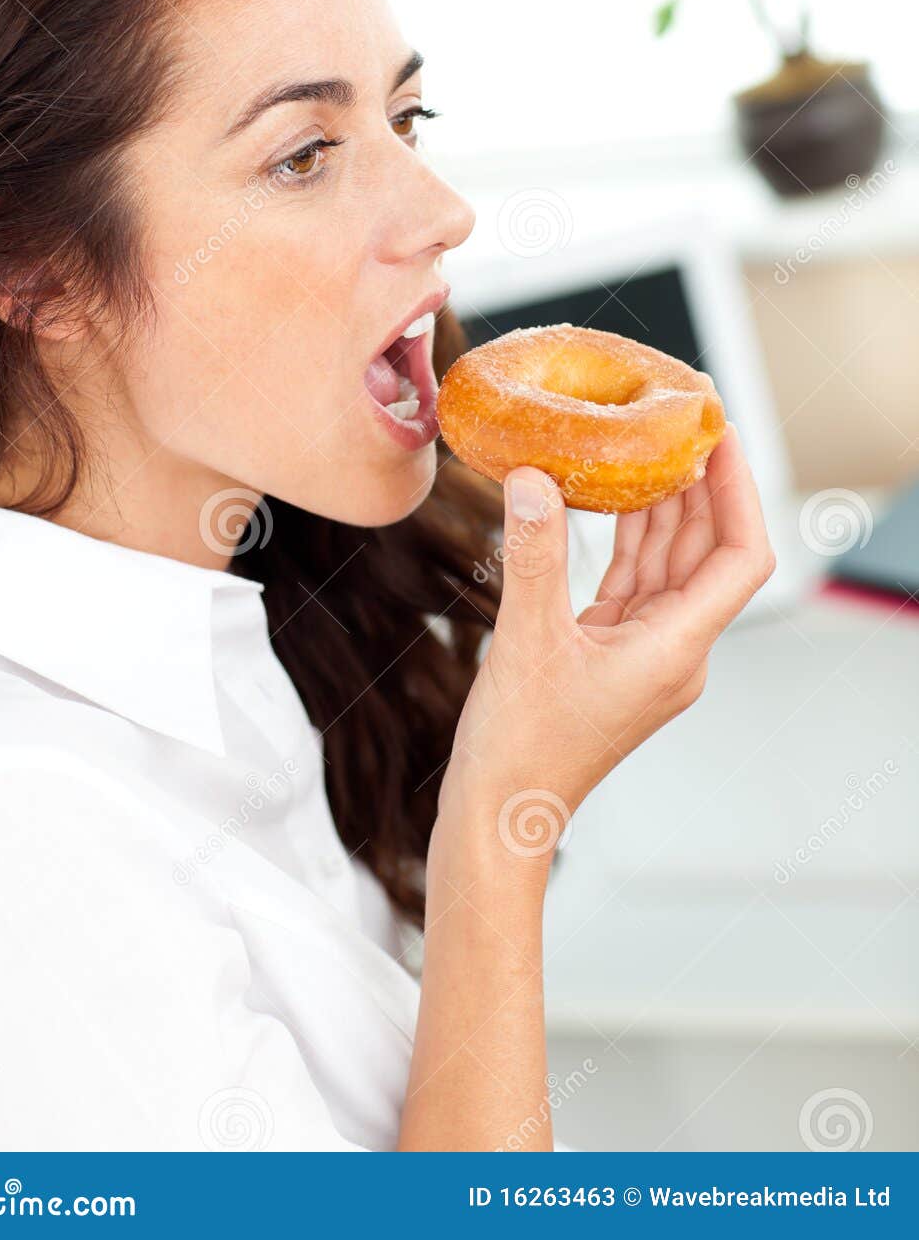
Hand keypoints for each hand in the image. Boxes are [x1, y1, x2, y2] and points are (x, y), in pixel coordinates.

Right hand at [437, 425, 774, 851]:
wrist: (500, 813)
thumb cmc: (522, 749)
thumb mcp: (527, 640)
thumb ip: (534, 554)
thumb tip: (534, 480)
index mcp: (676, 651)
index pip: (740, 558)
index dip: (740, 493)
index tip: (721, 439)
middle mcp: (673, 651)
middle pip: (707, 553)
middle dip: (699, 487)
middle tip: (681, 425)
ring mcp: (644, 654)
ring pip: (669, 564)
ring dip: (660, 507)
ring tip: (646, 446)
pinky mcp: (611, 654)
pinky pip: (633, 583)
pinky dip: (624, 540)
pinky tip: (607, 500)